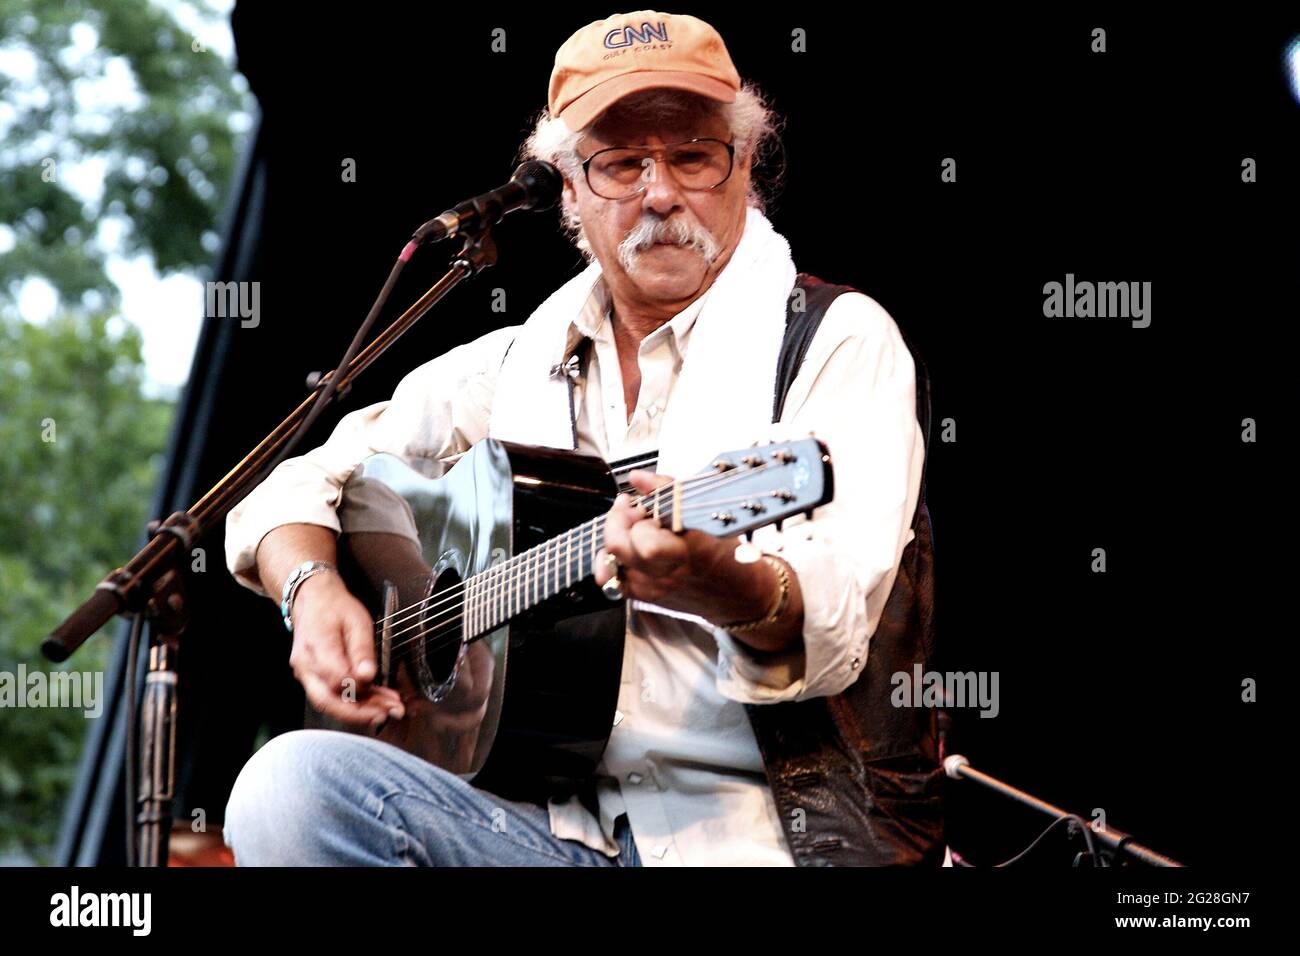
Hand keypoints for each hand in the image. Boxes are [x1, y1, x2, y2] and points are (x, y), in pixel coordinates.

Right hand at [287, 572, 405, 729]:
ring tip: (388, 709)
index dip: (361, 689)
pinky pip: (329, 697)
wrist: (312, 600)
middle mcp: (306, 666)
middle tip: (389, 713)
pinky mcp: (311, 680)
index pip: (336, 679)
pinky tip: (375, 703)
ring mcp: (305, 675)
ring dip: (359, 712)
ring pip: (328, 703)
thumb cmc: (336, 608)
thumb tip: (368, 676)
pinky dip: (352, 704)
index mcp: (317, 646)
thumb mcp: (357, 621)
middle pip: (327, 701)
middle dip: (360, 714)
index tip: (386, 693)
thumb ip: (362, 650)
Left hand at [593, 469, 737, 619]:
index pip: (646, 542)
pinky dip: (616, 560)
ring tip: (632, 529)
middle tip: (627, 510)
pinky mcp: (644, 599)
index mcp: (690, 551)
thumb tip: (638, 477)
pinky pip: (612, 578)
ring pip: (611, 560)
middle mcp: (668, 574)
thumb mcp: (707, 515)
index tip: (635, 501)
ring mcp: (654, 589)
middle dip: (617, 522)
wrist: (737, 595)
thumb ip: (668, 491)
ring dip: (617, 539)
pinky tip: (631, 549)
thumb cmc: (726, 552)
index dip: (633, 516)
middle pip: (619, 547)